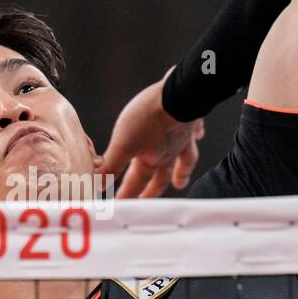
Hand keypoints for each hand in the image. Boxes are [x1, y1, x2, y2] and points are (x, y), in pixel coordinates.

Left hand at [96, 67, 205, 197]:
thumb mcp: (123, 144)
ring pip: (181, 160)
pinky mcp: (190, 120)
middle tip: (146, 200)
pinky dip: (195, 137)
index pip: (136, 183)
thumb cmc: (150, 119)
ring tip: (179, 183)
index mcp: (152, 160)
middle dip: (152, 190)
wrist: (179, 93)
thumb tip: (99, 184)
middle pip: (159, 177)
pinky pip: (194, 133)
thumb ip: (112, 165)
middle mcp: (168, 153)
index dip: (126, 194)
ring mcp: (182, 138)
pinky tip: (198, 136)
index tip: (120, 204)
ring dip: (180, 173)